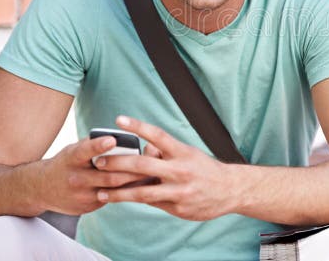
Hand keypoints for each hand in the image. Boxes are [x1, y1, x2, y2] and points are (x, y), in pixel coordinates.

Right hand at [38, 136, 153, 215]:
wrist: (42, 188)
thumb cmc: (67, 163)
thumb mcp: (74, 150)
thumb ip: (94, 144)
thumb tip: (124, 137)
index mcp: (72, 158)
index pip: (85, 151)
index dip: (98, 145)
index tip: (112, 140)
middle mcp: (75, 177)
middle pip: (107, 174)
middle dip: (130, 168)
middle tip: (150, 161)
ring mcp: (81, 194)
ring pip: (113, 188)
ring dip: (133, 180)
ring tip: (151, 173)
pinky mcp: (87, 206)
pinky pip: (111, 198)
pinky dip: (126, 191)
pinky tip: (140, 186)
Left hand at [92, 115, 237, 220]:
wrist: (230, 190)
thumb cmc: (204, 168)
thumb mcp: (188, 153)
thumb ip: (165, 152)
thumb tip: (144, 149)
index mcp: (182, 152)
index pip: (157, 135)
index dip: (137, 126)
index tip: (119, 119)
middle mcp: (179, 170)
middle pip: (142, 164)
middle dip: (117, 163)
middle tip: (99, 162)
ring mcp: (178, 190)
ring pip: (142, 192)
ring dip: (118, 193)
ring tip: (101, 193)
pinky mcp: (177, 208)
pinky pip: (152, 203)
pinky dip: (137, 200)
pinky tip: (122, 200)